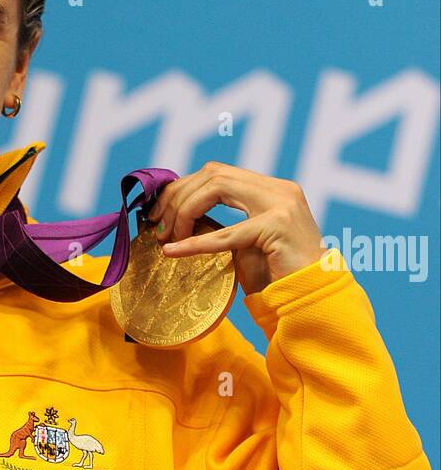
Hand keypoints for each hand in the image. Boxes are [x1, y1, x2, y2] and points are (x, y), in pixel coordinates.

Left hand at [146, 160, 324, 296]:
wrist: (311, 297)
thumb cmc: (276, 275)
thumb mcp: (244, 242)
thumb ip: (222, 223)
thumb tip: (180, 219)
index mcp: (272, 189)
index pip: (218, 172)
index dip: (184, 188)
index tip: (160, 212)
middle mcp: (278, 189)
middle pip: (214, 174)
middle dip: (178, 197)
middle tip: (157, 225)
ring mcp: (281, 204)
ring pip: (216, 189)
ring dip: (184, 212)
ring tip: (167, 238)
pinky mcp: (277, 227)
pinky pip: (226, 234)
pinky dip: (194, 243)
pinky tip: (173, 251)